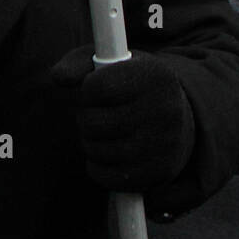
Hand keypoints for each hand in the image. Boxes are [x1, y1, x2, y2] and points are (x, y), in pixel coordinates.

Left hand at [52, 46, 194, 191]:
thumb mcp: (112, 62)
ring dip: (90, 142)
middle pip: (92, 122)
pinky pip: (105, 176)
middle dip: (85, 117)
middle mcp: (164, 110)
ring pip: (95, 150)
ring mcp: (163, 145)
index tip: (95, 89)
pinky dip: (96, 166)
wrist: (180, 118)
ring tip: (104, 131)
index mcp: (154, 76)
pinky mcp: (158, 174)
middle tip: (97, 113)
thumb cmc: (134, 85)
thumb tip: (58, 77)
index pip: (97, 88)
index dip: (87, 90)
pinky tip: (107, 152)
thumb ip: (80, 63)